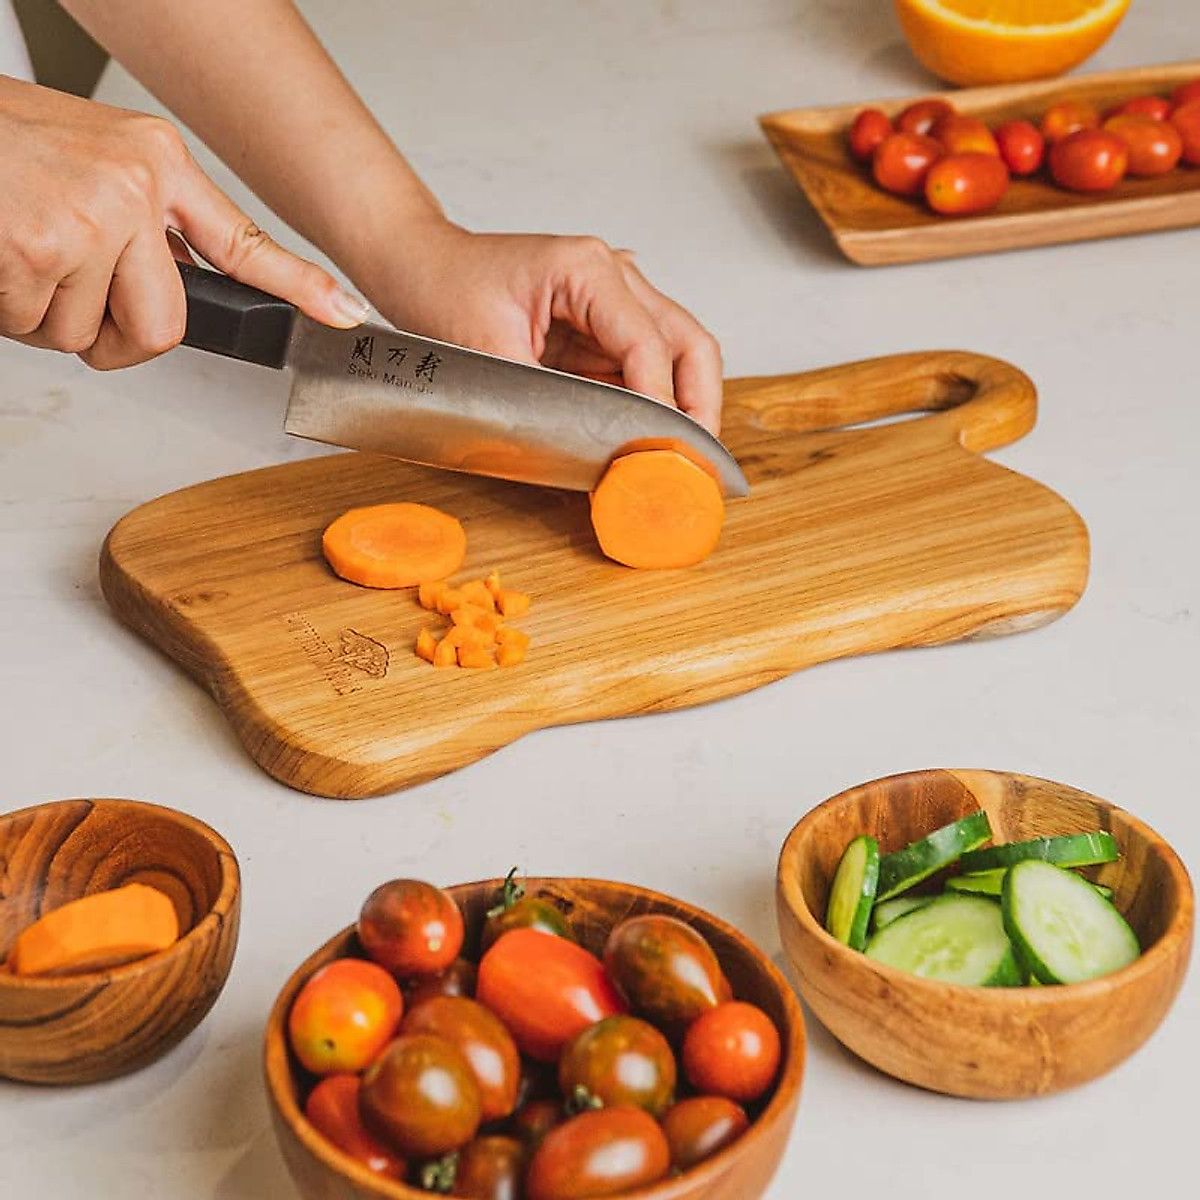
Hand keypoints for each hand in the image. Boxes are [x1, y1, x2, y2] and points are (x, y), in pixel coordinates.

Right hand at [0, 76, 368, 369]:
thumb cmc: (1, 143)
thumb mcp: (93, 158)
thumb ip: (145, 219)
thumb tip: (176, 278)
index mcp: (156, 163)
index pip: (243, 242)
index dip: (300, 286)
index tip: (347, 313)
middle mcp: (132, 189)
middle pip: (164, 327)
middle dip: (116, 336)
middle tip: (74, 299)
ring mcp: (87, 220)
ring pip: (90, 335)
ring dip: (49, 316)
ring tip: (20, 251)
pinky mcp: (36, 250)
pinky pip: (34, 328)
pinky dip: (8, 311)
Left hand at [359, 222, 724, 432]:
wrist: (419, 268)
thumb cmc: (442, 292)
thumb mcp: (487, 354)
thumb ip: (546, 405)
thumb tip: (595, 456)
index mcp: (587, 270)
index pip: (649, 344)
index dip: (660, 405)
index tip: (661, 454)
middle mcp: (614, 278)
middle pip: (689, 344)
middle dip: (698, 406)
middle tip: (695, 462)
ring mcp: (614, 303)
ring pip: (679, 358)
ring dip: (680, 410)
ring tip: (675, 460)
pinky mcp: (603, 330)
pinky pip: (645, 371)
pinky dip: (651, 409)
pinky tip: (644, 444)